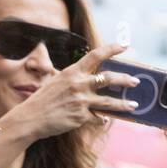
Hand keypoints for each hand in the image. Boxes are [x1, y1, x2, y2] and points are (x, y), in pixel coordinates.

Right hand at [12, 42, 141, 140]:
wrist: (31, 118)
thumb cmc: (42, 100)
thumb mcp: (56, 82)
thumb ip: (73, 79)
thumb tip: (88, 78)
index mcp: (72, 72)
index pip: (96, 55)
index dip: (113, 49)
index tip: (125, 46)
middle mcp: (79, 84)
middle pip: (109, 78)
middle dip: (125, 80)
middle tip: (135, 81)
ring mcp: (81, 101)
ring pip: (109, 102)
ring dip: (124, 104)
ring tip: (134, 106)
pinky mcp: (80, 117)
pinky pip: (98, 118)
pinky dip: (102, 120)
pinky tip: (105, 120)